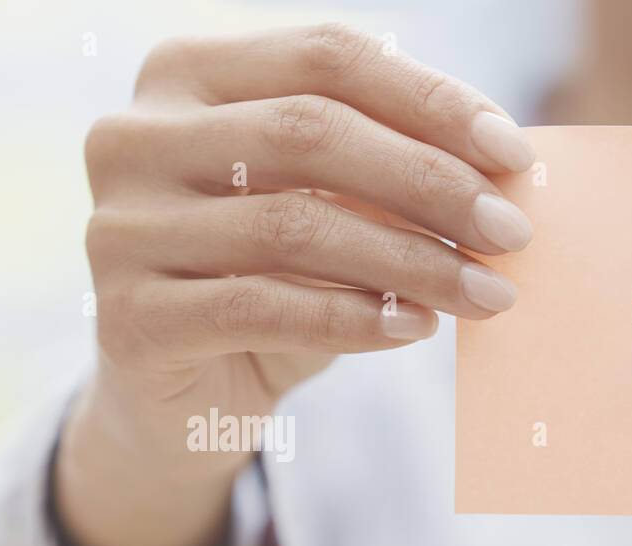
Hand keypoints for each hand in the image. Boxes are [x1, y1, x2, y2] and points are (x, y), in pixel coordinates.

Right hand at [54, 24, 534, 545]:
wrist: (180, 401)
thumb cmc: (265, 287)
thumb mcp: (322, 212)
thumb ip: (382, 176)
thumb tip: (502, 171)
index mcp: (182, 76)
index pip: (323, 58)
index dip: (429, 100)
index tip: (514, 155)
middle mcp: (133, 137)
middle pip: (307, 132)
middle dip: (429, 182)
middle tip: (510, 233)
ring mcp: (117, 228)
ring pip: (291, 225)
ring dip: (409, 261)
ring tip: (482, 293)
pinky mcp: (128, 317)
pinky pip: (261, 307)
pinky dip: (352, 317)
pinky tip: (414, 329)